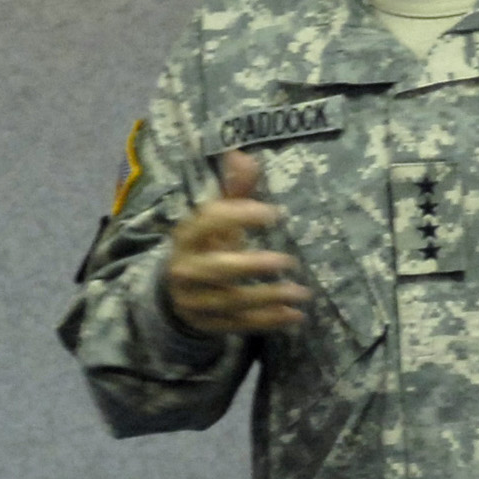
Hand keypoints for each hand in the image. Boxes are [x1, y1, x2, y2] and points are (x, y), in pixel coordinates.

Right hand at [164, 150, 312, 334]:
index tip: (275, 213)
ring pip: (233, 301)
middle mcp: (185, 269)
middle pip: (218, 268)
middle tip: (290, 262)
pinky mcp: (207, 324)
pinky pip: (239, 324)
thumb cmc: (206, 246)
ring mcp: (195, 300)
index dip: (240, 215)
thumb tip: (243, 154)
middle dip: (253, 265)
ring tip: (303, 293)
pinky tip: (295, 316)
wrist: (175, 293)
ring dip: (269, 298)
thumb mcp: (215, 218)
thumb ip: (232, 189)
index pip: (208, 221)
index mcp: (186, 235)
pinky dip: (269, 322)